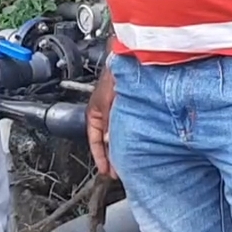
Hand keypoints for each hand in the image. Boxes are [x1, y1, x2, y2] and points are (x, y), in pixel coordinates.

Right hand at [86, 62, 117, 178]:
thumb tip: (111, 142)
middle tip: (118, 172)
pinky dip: (128, 136)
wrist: (124, 60)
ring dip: (120, 147)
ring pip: (116, 135)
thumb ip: (109, 124)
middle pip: (106, 141)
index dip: (100, 158)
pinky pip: (125, 127)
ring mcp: (115, 111)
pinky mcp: (127, 107)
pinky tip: (138, 143)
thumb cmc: (112, 77)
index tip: (107, 171)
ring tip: (128, 161)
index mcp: (94, 114)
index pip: (94, 141)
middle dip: (111, 156)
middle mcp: (103, 114)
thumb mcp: (107, 105)